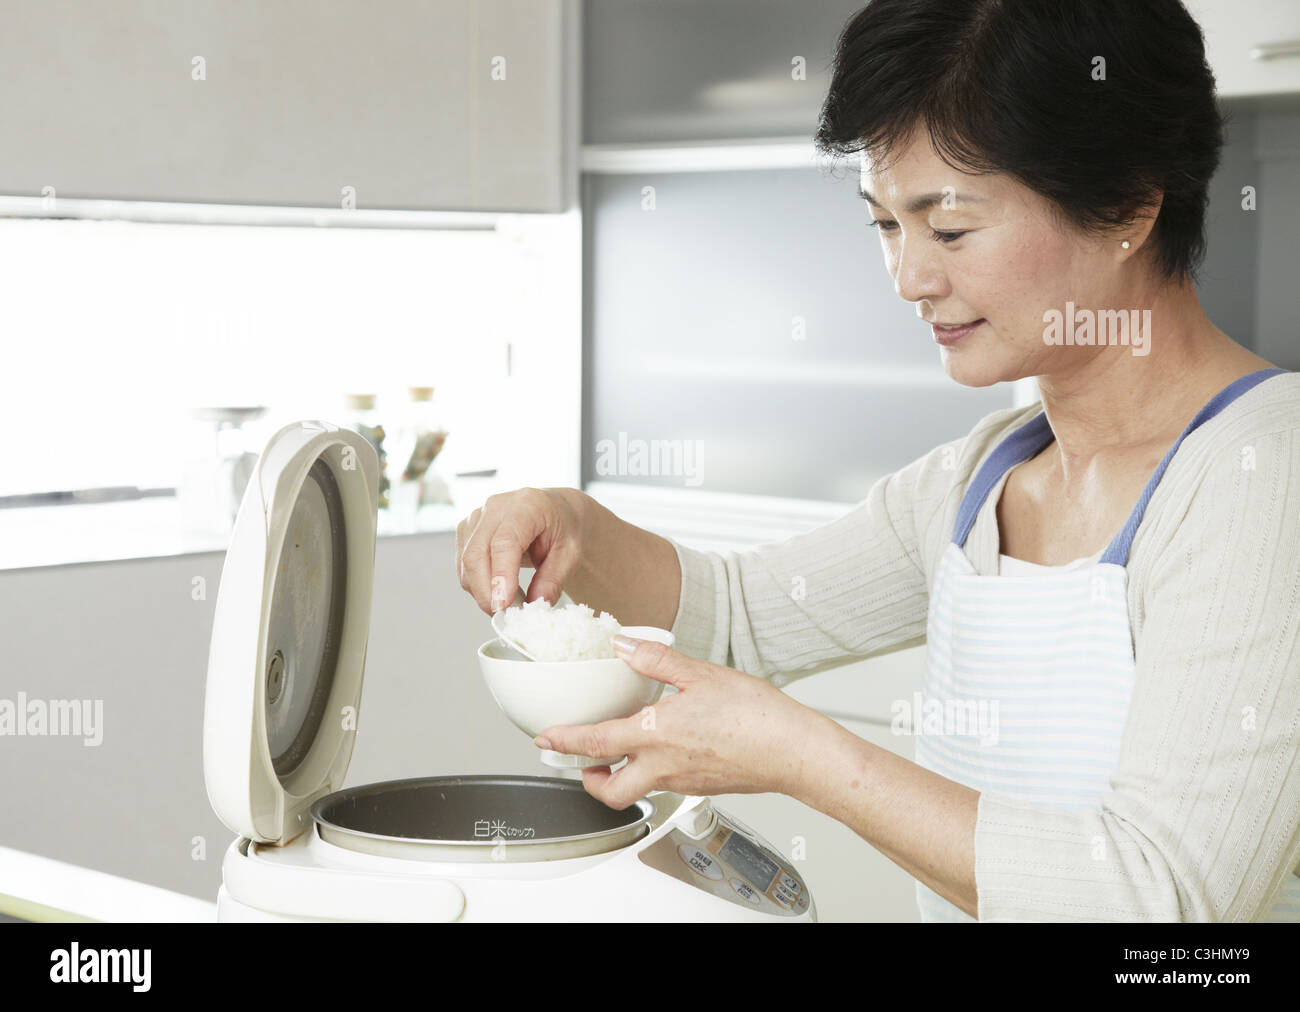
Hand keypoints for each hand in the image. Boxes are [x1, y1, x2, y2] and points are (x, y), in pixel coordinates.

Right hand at [456, 487, 586, 613]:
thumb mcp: (571, 553)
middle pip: (476, 554)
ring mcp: (477, 517)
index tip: (503, 604)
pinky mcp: (467, 530)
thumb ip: (553, 580)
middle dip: (486, 592)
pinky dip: (478, 585)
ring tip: (511, 602)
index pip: (505, 542)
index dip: (501, 575)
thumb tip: (536, 604)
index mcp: (527, 505)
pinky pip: (463, 565)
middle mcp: (496, 506)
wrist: (555, 511)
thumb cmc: (563, 527)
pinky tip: (500, 589)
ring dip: (482, 591)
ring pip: (466, 563)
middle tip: (505, 616)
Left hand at [534, 636, 819, 809]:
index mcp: (655, 735)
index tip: (545, 739)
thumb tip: (625, 645)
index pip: (594, 743)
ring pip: (637, 793)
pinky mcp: (702, 787)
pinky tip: (665, 751)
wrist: (793, 751)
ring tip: (618, 760)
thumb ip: (657, 660)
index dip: (563, 742)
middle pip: (608, 791)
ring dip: (618, 781)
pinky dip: (652, 774)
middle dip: (587, 781)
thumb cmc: (755, 716)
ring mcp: (682, 782)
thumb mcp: (700, 674)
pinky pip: (665, 786)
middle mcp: (663, 766)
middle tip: (579, 765)